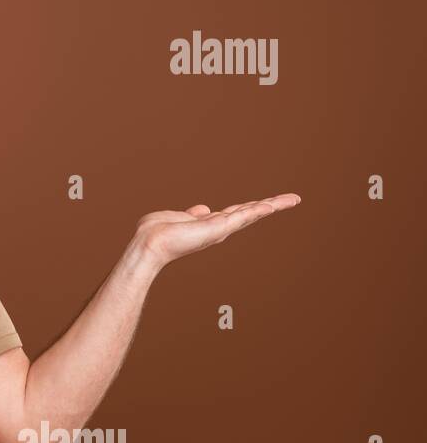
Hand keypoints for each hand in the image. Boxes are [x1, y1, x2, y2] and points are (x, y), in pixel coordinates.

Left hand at [135, 193, 300, 268]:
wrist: (150, 244)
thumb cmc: (156, 233)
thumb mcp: (177, 218)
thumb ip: (192, 215)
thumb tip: (202, 209)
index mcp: (209, 224)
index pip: (236, 213)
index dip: (252, 207)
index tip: (268, 202)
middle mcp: (219, 227)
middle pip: (250, 212)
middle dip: (271, 205)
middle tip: (293, 198)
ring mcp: (221, 228)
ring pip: (252, 212)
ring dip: (273, 204)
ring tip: (292, 199)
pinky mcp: (220, 227)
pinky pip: (244, 215)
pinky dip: (259, 209)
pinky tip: (273, 204)